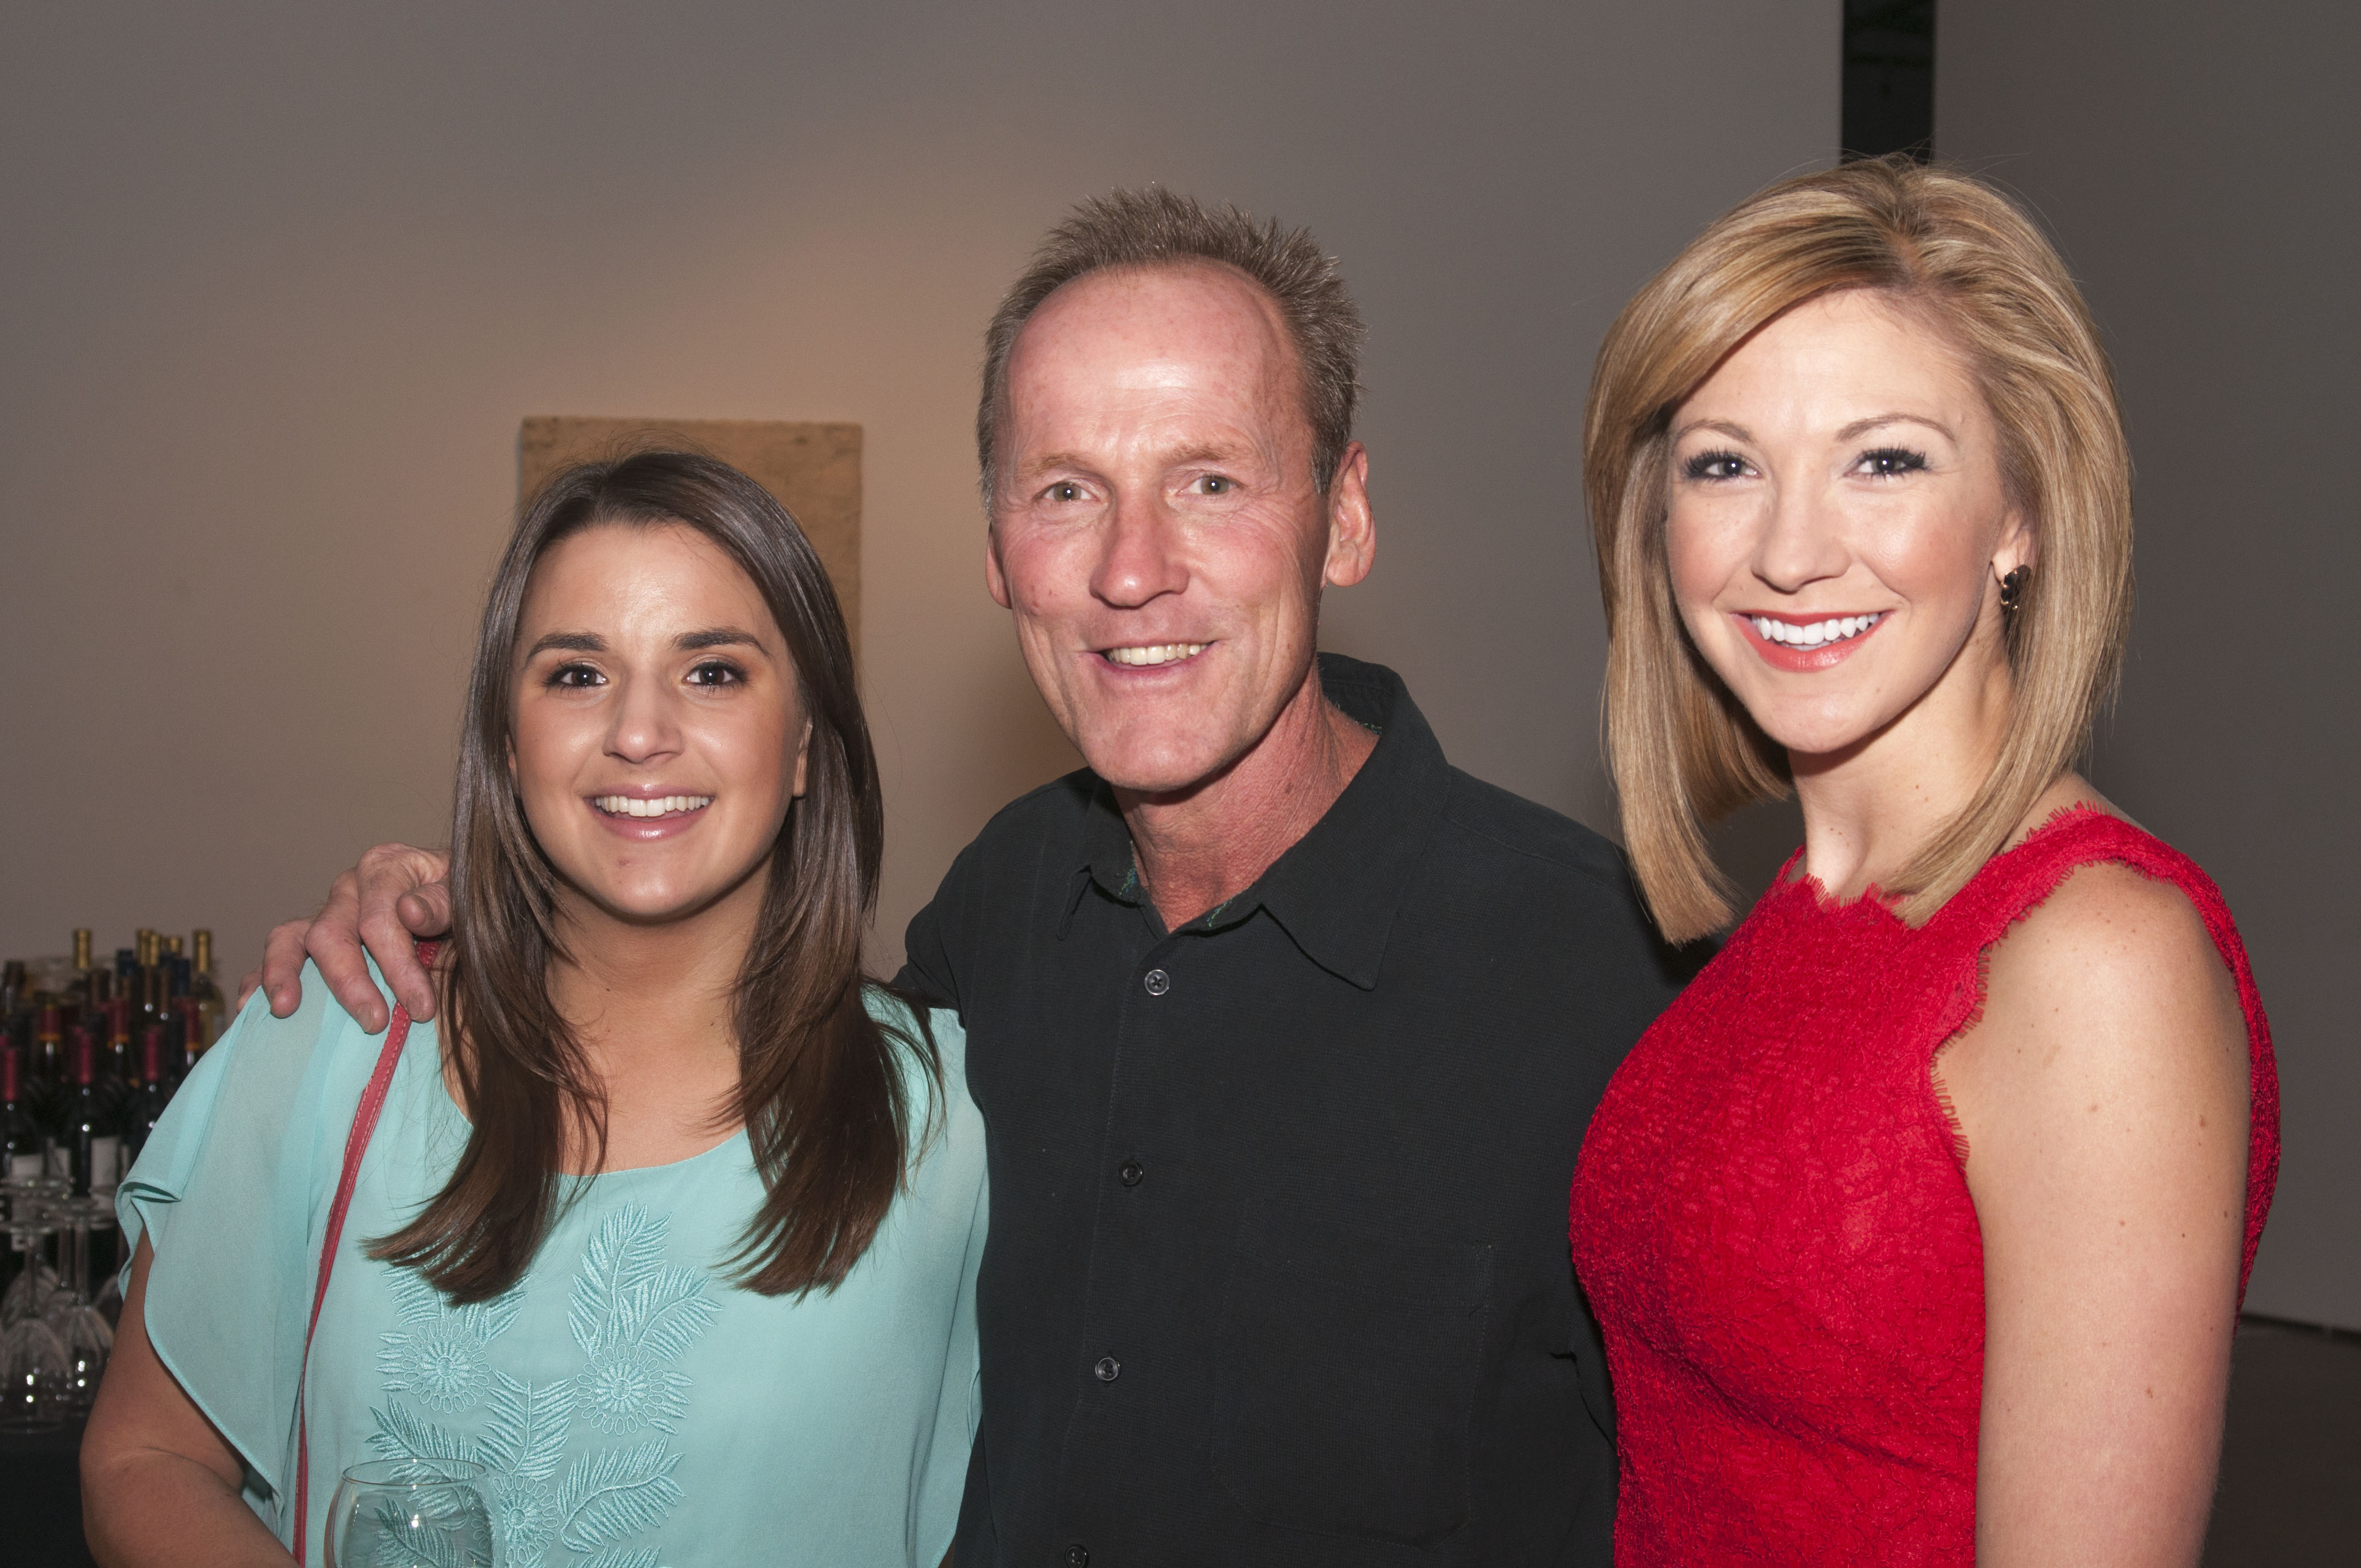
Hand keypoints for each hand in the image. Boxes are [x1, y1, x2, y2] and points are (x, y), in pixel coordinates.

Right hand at [235, 844, 453, 1031]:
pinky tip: (252, 1006)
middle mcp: (349, 889)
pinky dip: (260, 980)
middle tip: (375, 1023)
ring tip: (287, 1008)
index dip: (398, 966)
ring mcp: (325, 915)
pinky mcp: (309, 944)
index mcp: (387, 869)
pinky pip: (277, 958)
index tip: (421, 1008)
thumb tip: (408, 911)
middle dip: (351, 983)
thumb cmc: (465, 908)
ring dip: (285, 975)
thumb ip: (443, 904)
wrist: (462, 917)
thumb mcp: (468, 901)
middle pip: (331, 934)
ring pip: (289, 939)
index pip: (379, 920)